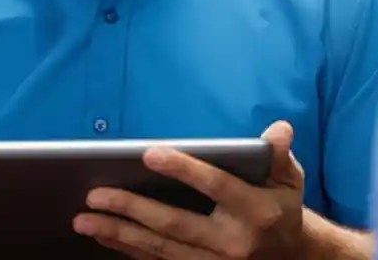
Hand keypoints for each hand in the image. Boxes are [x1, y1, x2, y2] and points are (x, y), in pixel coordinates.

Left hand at [73, 121, 305, 258]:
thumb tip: (279, 130)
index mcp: (257, 212)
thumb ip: (279, 154)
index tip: (148, 154)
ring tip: (84, 218)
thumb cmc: (281, 206)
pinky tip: (103, 235)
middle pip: (176, 224)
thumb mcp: (289, 178)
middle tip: (96, 195)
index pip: (216, 187)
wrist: (292, 257)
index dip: (183, 170)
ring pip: (160, 247)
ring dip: (119, 233)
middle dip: (132, 209)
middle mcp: (233, 243)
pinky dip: (128, 249)